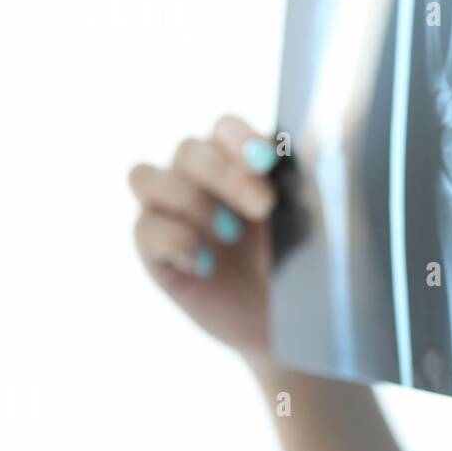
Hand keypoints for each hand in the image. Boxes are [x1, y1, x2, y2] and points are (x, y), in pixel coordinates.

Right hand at [129, 114, 278, 361]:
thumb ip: (297, 186)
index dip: (240, 138)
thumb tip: (295, 156)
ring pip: (146, 177)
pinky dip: (176, 240)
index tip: (269, 162)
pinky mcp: (154, 253)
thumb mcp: (307, 224)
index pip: (224, 127)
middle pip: (187, 150)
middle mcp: (198, 179)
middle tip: (265, 207)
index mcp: (237, 162)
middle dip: (226, 175)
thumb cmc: (300, 265)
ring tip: (231, 234)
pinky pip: (144, 228)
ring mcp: (170, 213)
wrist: (286, 323)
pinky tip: (206, 263)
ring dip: (192, 202)